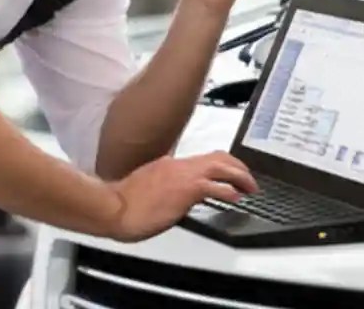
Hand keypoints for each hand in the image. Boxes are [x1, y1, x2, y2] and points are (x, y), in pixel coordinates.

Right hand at [105, 151, 258, 241]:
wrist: (113, 208)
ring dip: (239, 175)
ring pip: (221, 167)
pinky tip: (237, 196)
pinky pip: (215, 187)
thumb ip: (162, 185)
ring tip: (250, 185)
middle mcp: (178, 165)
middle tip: (247, 177)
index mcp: (168, 164)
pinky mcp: (186, 190)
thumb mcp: (146, 186)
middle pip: (217, 157)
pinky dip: (229, 190)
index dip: (219, 164)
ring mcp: (183, 175)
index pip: (201, 159)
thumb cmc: (123, 203)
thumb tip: (172, 195)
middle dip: (236, 165)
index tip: (229, 172)